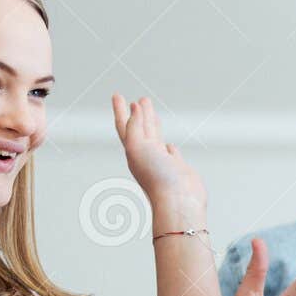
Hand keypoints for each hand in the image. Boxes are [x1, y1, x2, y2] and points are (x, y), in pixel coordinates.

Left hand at [111, 94, 206, 228]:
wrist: (179, 200)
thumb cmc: (157, 177)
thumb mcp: (138, 147)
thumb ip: (135, 126)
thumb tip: (135, 107)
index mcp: (133, 150)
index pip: (124, 125)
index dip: (120, 110)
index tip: (117, 95)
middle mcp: (146, 154)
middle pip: (140, 128)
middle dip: (139, 113)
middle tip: (140, 99)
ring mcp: (162, 161)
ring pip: (156, 137)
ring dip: (153, 124)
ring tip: (153, 112)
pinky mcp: (177, 168)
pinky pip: (171, 153)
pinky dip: (168, 147)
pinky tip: (168, 145)